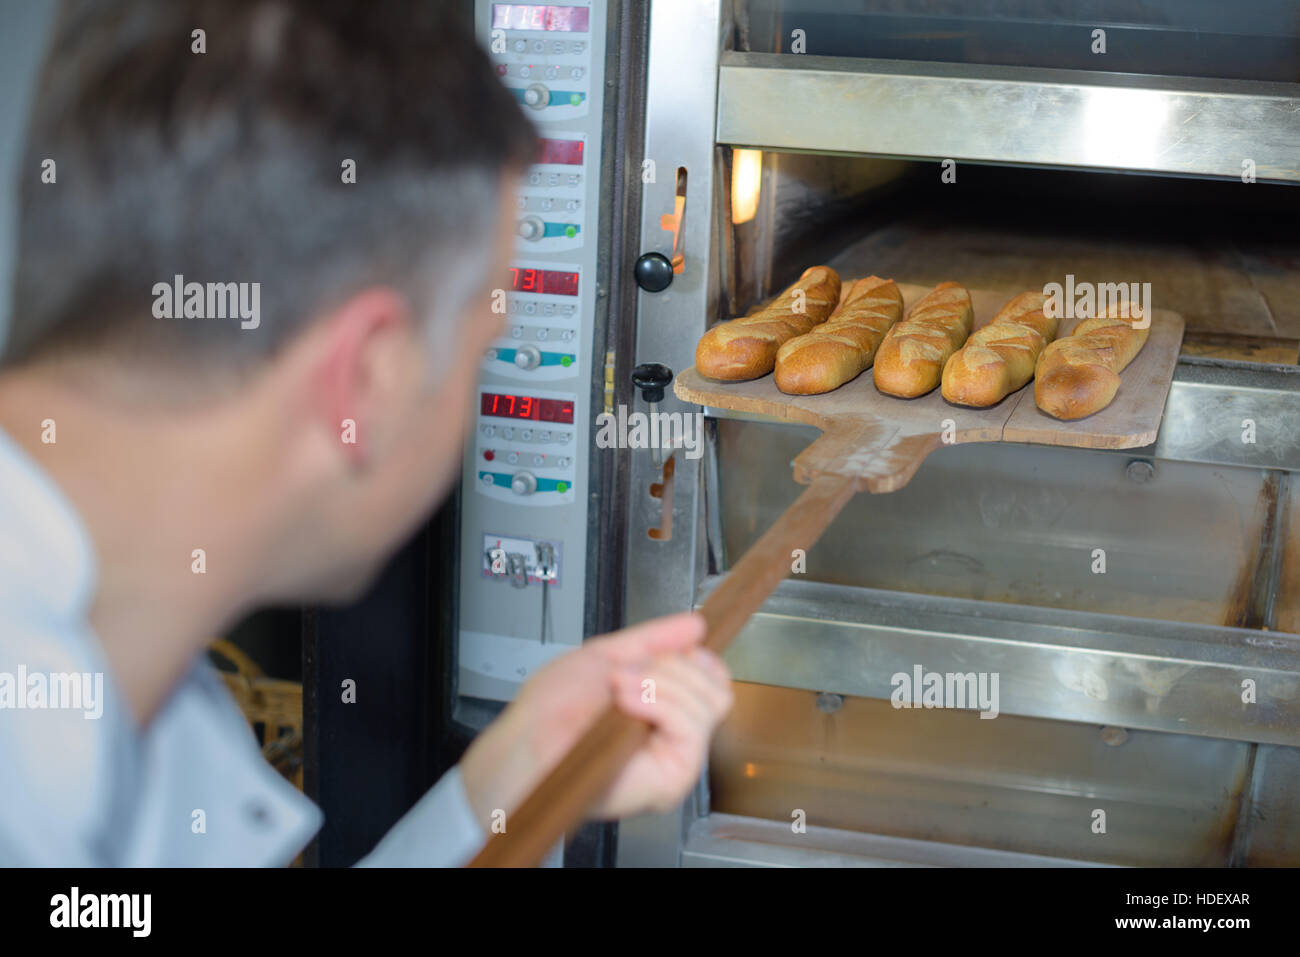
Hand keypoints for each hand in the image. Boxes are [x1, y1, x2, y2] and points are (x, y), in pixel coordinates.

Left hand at [458, 612, 732, 830]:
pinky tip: (627, 703)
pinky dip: (659, 703)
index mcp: (664, 709)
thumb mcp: (608, 656)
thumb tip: (695, 624)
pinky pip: (692, 727)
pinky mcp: (674, 779)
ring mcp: (678, 759)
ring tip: (618, 689)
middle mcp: (676, 736)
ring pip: (709, 703)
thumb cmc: (553, 710)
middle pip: (717, 687)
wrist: (530, 741)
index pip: (715, 680)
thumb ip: (655, 640)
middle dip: (672, 665)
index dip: (700, 658)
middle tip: (626, 672)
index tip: (677, 647)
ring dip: (659, 682)